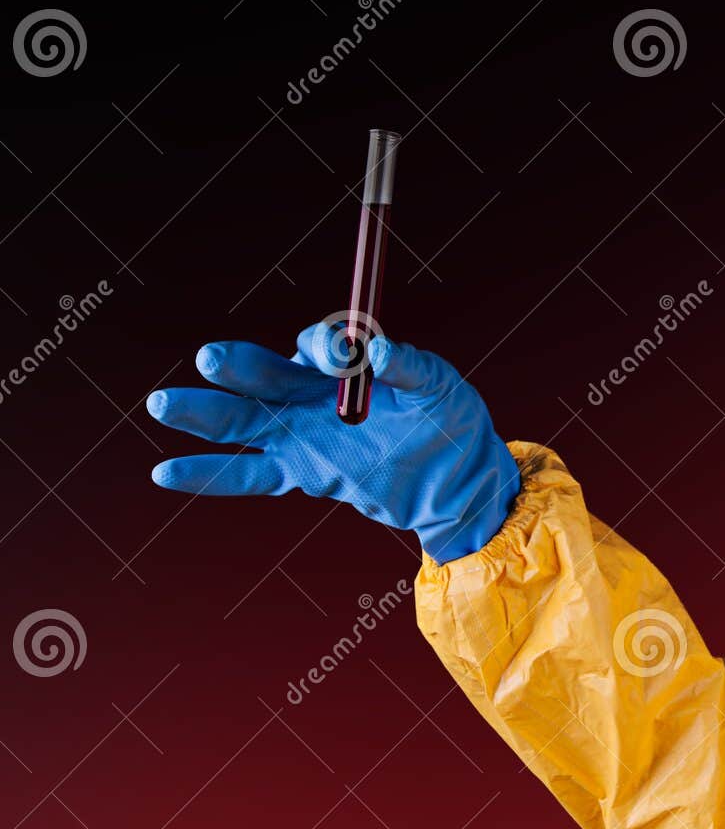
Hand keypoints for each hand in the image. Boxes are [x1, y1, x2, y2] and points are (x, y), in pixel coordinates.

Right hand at [147, 321, 521, 562]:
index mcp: (346, 366)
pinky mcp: (302, 473)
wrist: (459, 481)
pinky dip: (209, 475)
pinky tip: (165, 473)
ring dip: (202, 412)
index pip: (316, 347)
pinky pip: (248, 475)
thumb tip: (377, 348)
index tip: (340, 357)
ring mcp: (302, 434)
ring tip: (161, 403)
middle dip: (238, 367)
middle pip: (264, 375)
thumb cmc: (454, 424)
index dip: (322, 348)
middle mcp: (314, 394)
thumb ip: (410, 366)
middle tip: (211, 359)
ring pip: (242, 421)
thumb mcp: (441, 389)